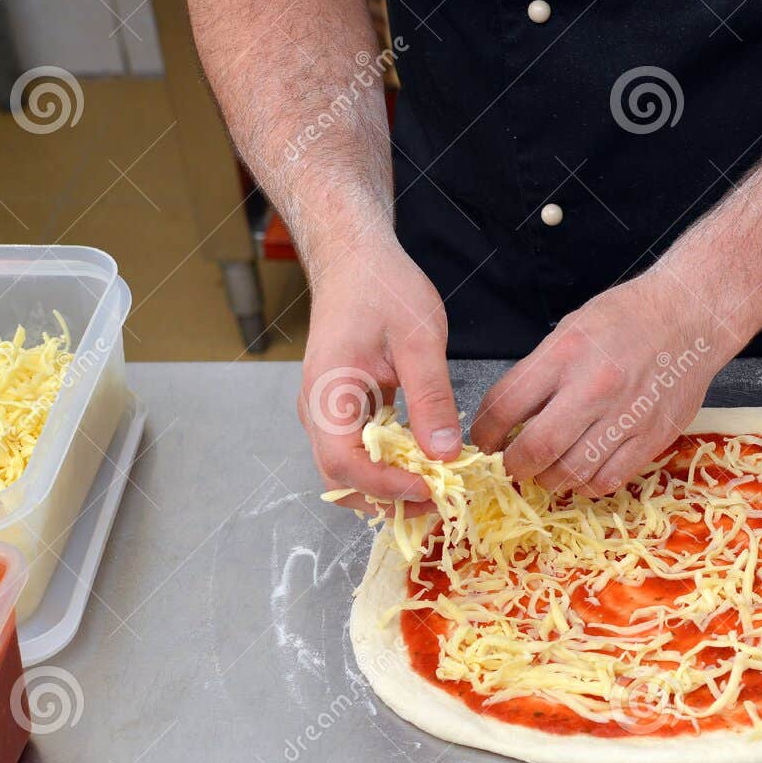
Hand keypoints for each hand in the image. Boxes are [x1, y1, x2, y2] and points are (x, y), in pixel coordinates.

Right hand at [298, 233, 459, 513]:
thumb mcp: (420, 340)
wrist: (354, 260)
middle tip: (438, 502)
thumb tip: (443, 454)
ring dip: (388, 490)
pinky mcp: (343, 412)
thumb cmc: (382, 288)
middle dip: (387, 500)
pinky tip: (425, 467)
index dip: (386, 487)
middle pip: (340, 481)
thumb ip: (431, 398)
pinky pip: (360, 454)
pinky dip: (389, 470)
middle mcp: (318, 411)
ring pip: (347, 474)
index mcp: (329, 392)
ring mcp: (327, 414)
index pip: (345, 464)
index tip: (430, 489)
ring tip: (435, 490)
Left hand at [471, 272, 738, 495]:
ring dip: (550, 480)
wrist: (691, 316)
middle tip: (514, 465)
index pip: (505, 406)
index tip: (485, 441)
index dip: (485, 433)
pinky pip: (610, 479)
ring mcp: (626, 416)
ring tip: (548, 472)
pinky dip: (587, 485)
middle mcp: (594, 387)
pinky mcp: (653, 437)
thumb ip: (540, 372)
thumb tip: (510, 417)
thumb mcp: (571, 330)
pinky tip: (581, 475)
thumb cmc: (628, 318)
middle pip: (536, 448)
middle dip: (515, 465)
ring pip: (572, 472)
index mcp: (566, 354)